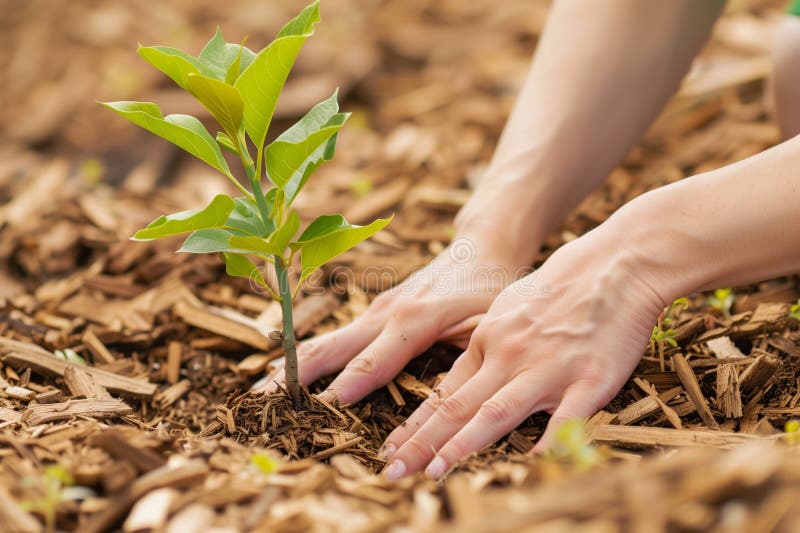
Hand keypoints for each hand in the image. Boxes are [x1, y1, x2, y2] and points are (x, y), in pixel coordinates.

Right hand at [252, 235, 531, 403]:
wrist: (481, 249)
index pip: (377, 357)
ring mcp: (376, 311)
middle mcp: (386, 313)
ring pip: (327, 340)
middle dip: (298, 373)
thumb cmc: (488, 290)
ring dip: (293, 365)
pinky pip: (336, 337)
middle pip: (334, 346)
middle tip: (264, 400)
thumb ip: (464, 358)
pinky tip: (288, 372)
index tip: (327, 406)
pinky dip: (309, 355)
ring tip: (260, 390)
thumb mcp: (485, 324)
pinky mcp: (374, 313)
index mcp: (415, 318)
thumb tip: (452, 402)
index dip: (353, 382)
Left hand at [380, 230, 668, 479]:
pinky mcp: (588, 379)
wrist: (611, 266)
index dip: (416, 426)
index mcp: (488, 342)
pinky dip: (547, 442)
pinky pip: (564, 418)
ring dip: (461, 444)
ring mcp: (546, 369)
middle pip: (457, 406)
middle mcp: (508, 357)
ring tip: (434, 471)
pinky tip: (530, 464)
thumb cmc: (557, 289)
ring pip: (495, 412)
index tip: (390, 450)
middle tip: (392, 470)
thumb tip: (457, 383)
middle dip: (420, 442)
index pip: (444, 393)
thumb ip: (483, 349)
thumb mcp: (505, 311)